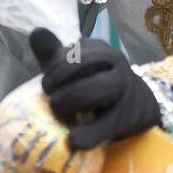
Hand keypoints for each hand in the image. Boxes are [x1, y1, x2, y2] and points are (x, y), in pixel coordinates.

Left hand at [29, 28, 159, 149]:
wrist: (136, 105)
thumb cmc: (95, 82)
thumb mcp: (74, 67)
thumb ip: (53, 52)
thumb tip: (36, 31)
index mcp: (99, 48)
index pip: (71, 50)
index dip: (54, 68)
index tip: (47, 85)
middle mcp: (115, 62)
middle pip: (82, 64)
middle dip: (58, 80)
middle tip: (50, 97)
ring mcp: (124, 88)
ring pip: (96, 89)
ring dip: (70, 101)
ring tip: (58, 112)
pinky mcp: (127, 116)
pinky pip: (106, 124)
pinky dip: (88, 134)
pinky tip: (73, 141)